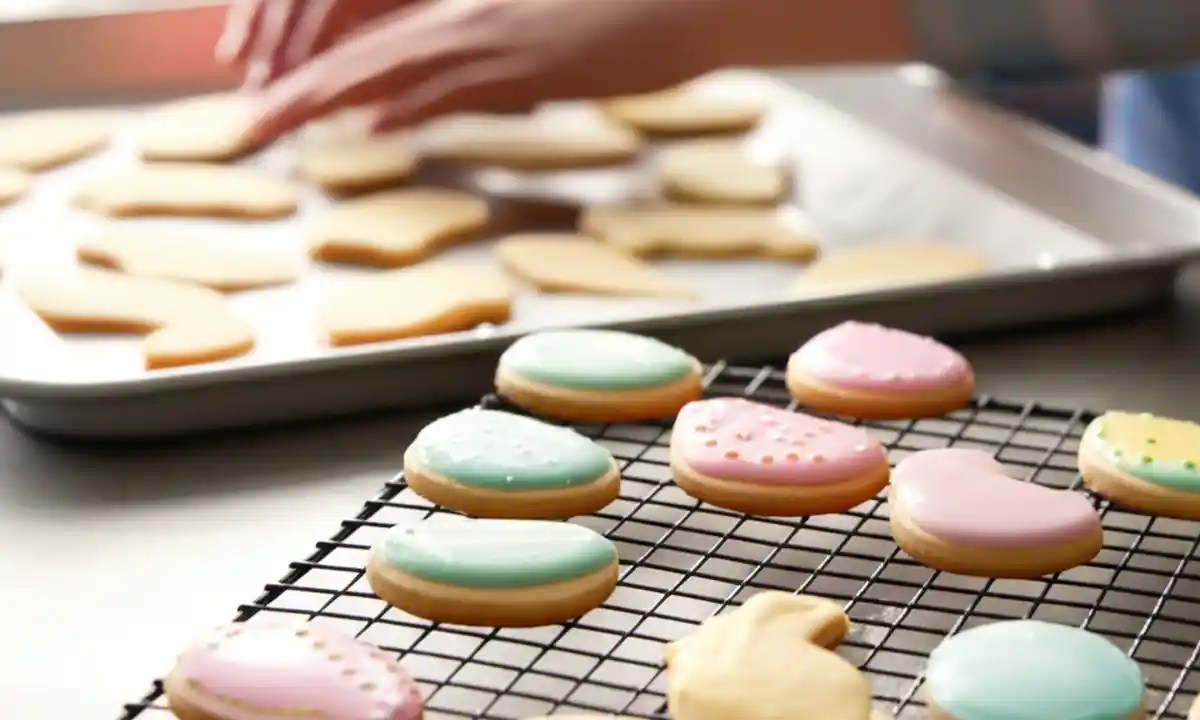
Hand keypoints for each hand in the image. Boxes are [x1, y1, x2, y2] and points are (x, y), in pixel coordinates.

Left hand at [249, 0, 743, 139]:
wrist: (685, 0)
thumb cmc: (626, 20)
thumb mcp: (546, 45)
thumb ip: (489, 71)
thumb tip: (443, 100)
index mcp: (467, 16)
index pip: (379, 45)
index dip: (322, 76)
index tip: (280, 105)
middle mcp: (468, 20)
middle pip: (363, 56)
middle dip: (295, 93)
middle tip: (245, 126)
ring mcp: (495, 38)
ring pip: (389, 67)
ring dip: (322, 100)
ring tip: (269, 126)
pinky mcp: (529, 62)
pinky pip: (455, 85)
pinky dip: (408, 104)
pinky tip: (370, 124)